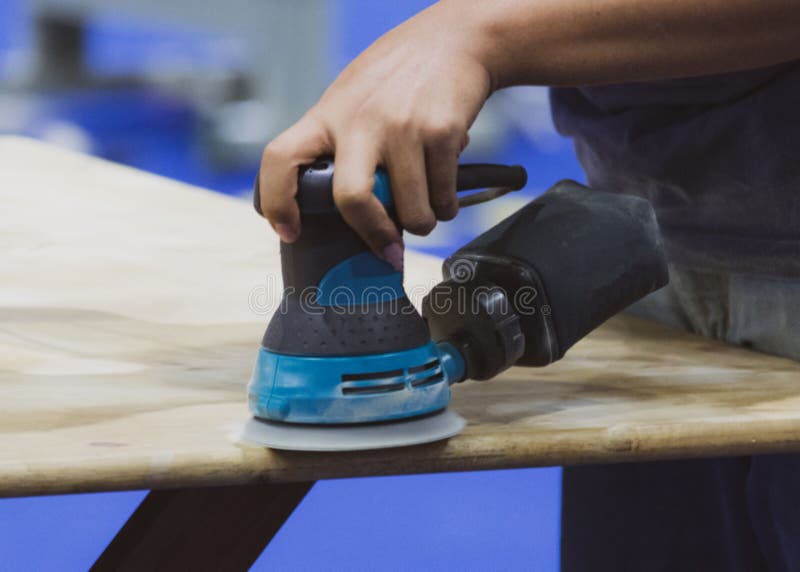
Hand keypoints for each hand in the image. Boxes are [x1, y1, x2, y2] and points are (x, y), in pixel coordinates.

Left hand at [258, 2, 491, 269]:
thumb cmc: (396, 79)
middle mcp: (361, 121)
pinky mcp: (443, 133)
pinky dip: (446, 207)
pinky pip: (444, 198)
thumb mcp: (351, 100)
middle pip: (351, 199)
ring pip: (411, 212)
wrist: (456, 40)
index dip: (277, 202)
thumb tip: (339, 212)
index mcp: (328, 115)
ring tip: (425, 212)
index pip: (280, 158)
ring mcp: (403, 127)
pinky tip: (444, 190)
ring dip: (421, 224)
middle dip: (373, 235)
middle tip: (387, 251)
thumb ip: (339, 145)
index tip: (289, 232)